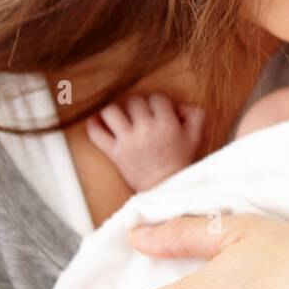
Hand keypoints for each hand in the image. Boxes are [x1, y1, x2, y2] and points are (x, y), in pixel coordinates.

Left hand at [86, 92, 204, 190]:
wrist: (165, 190)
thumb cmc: (180, 163)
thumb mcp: (196, 138)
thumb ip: (195, 115)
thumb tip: (178, 105)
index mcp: (167, 124)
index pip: (156, 98)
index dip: (157, 101)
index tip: (157, 110)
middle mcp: (146, 129)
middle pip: (133, 101)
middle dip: (137, 104)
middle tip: (139, 113)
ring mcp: (128, 141)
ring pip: (111, 111)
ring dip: (112, 109)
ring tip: (117, 113)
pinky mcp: (114, 153)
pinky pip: (96, 134)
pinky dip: (93, 124)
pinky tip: (95, 119)